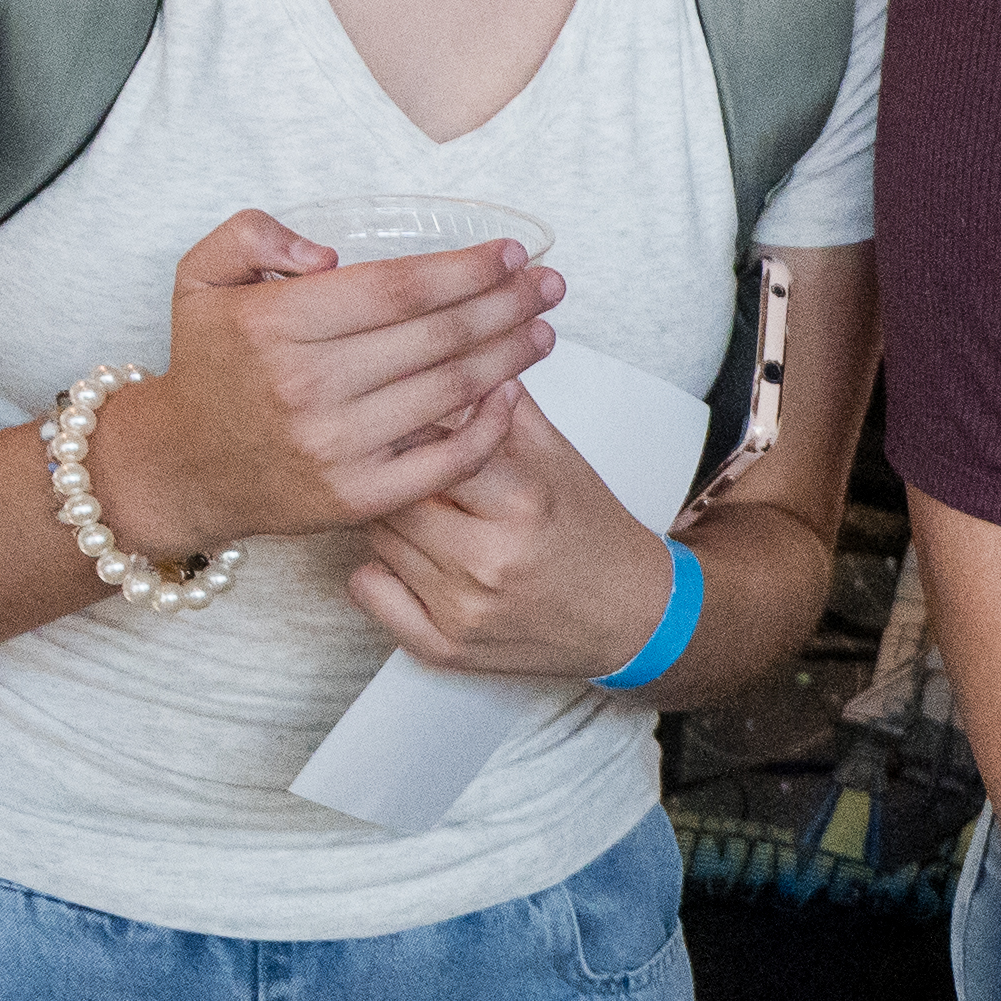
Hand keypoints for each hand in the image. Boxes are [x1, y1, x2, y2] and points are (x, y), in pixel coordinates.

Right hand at [125, 212, 556, 552]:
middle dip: (505, 305)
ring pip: (449, 391)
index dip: (464, 269)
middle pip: (436, 336)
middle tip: (549, 285)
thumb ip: (252, 235)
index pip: (397, 287)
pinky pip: (443, 462)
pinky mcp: (356, 497)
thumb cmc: (208, 363)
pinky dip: (488, 429)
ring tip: (543, 329)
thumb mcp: (200, 278)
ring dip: (510, 357)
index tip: (509, 254)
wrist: (183, 466)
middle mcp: (307, 387)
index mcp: (275, 325)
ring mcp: (335, 447)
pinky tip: (515, 396)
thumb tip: (327, 253)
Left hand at [339, 399, 681, 685]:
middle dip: (395, 471)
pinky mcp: (446, 648)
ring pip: (377, 538)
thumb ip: (507, 407)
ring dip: (387, 515)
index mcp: (521, 502)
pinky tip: (406, 556)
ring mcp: (463, 609)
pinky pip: (370, 593)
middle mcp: (489, 560)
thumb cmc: (592, 532)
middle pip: (394, 493)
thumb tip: (460, 352)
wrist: (630, 617)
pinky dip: (376, 570)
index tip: (411, 418)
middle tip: (405, 462)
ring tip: (419, 507)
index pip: (429, 445)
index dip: (415, 427)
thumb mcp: (561, 458)